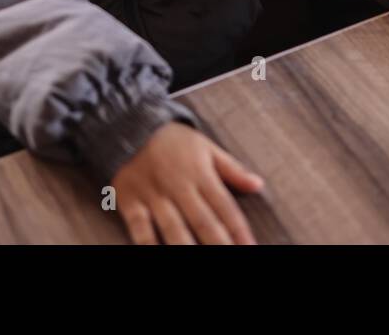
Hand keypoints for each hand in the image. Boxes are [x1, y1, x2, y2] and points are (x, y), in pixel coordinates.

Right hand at [110, 122, 262, 244]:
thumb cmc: (173, 140)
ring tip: (201, 263)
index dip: (239, 230)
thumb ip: (232, 169)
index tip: (250, 247)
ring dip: (187, 249)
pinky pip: (140, 228)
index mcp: (200, 174)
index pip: (225, 207)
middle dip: (218, 244)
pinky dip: (148, 244)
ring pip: (174, 228)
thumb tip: (259, 185)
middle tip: (232, 259)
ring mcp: (154, 196)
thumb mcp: (206, 148)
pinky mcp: (130, 201)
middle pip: (203, 222)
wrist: (129, 125)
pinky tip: (159, 256)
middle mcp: (178, 186)